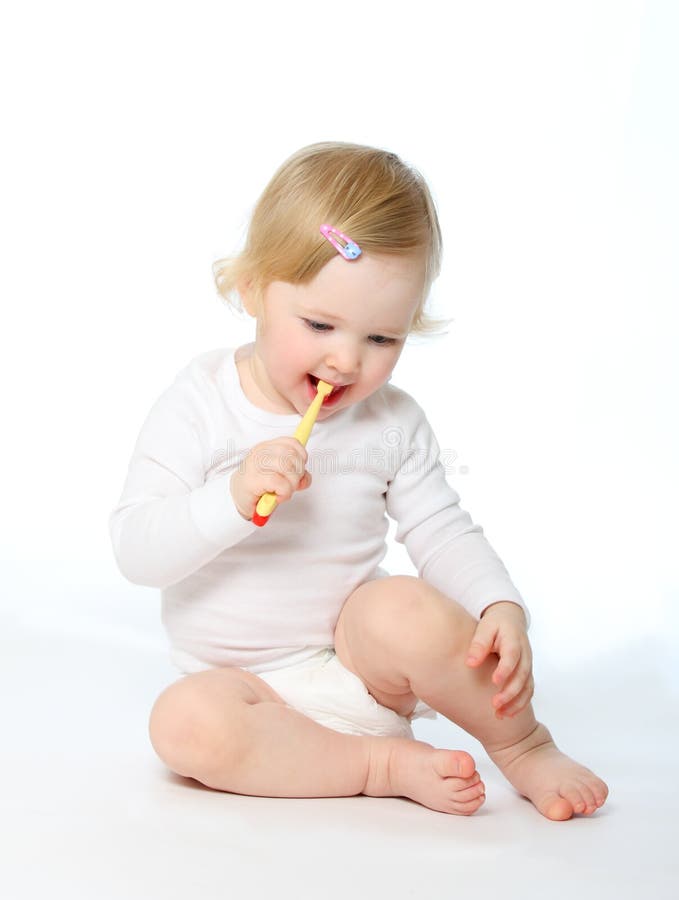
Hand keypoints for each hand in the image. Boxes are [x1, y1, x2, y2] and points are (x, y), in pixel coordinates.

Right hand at [230, 437, 311, 519]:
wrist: (237, 498)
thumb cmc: (259, 486)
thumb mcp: (280, 476)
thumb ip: (295, 474)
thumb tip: (305, 478)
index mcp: (267, 447)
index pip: (292, 443)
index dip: (301, 457)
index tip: (298, 470)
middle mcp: (260, 453)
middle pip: (292, 456)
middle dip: (298, 474)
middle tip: (291, 485)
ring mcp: (255, 465)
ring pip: (287, 467)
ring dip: (292, 484)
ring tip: (284, 491)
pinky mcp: (253, 480)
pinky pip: (280, 482)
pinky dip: (285, 492)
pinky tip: (279, 497)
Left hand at [465, 602, 533, 718]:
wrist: (510, 619)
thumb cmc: (495, 624)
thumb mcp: (485, 628)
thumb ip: (479, 644)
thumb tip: (470, 663)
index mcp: (514, 640)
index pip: (512, 656)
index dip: (505, 669)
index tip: (494, 681)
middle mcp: (525, 654)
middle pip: (522, 675)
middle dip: (510, 692)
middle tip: (494, 704)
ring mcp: (527, 665)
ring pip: (527, 687)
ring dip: (516, 702)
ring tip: (499, 714)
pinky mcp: (526, 674)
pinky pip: (527, 691)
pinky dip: (519, 704)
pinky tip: (506, 714)